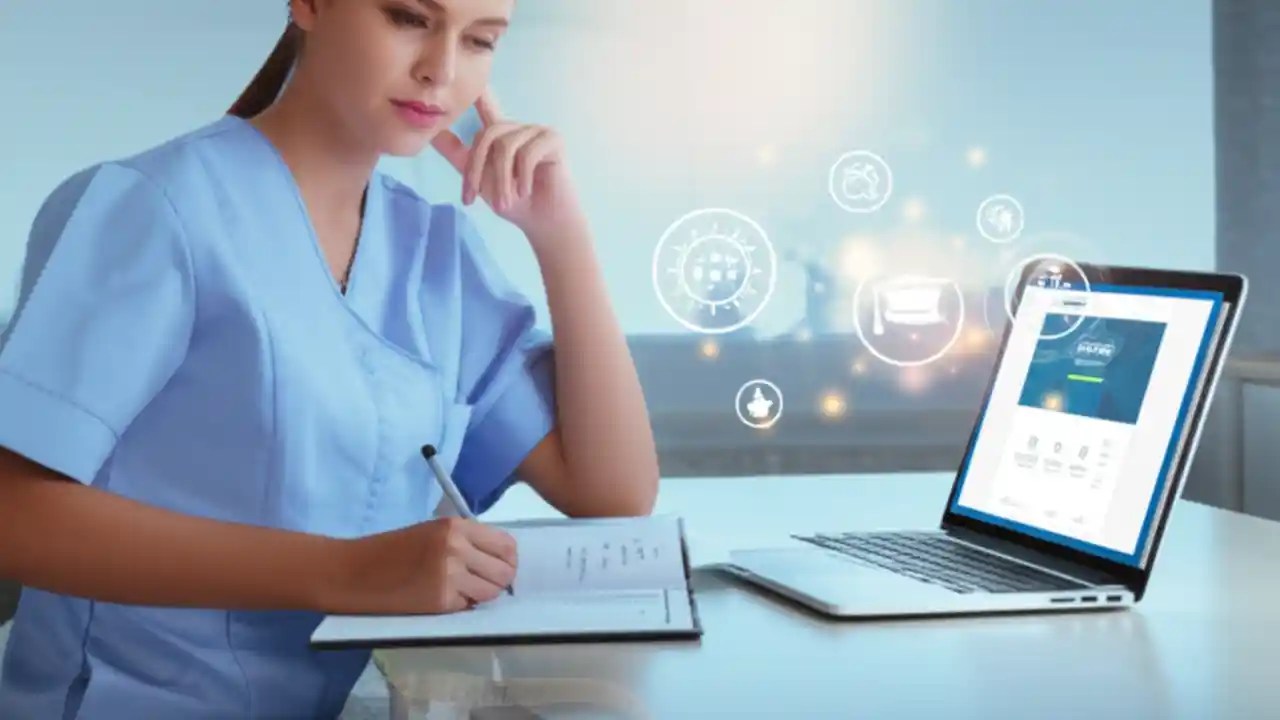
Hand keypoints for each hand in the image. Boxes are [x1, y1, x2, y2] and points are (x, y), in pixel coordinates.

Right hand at [330, 517, 517, 614]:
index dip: (508, 559)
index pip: (506, 544)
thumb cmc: (391, 550)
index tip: (500, 566)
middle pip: (505, 571)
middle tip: (485, 583)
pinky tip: (444, 598)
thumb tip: (500, 558)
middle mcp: (457, 548)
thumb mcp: (432, 532)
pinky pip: (469, 607)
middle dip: (501, 580)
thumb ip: (466, 540)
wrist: (354, 571)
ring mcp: (450, 576)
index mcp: (456, 526)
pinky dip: (463, 606)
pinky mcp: (440, 601)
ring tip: (464, 591)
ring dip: (484, 595)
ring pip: (492, 592)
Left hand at [431, 87, 585, 241]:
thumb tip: (432, 133)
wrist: (544, 223)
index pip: (487, 106)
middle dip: (476, 169)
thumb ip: (458, 155)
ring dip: (501, 180)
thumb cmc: (514, 202)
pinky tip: (524, 192)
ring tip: (505, 202)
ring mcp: (538, 131)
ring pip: (505, 146)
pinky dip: (521, 177)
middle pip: (487, 135)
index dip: (476, 91)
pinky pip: (527, 153)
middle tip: (475, 199)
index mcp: (502, 134)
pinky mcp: (553, 140)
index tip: (467, 76)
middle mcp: (519, 127)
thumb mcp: (479, 179)